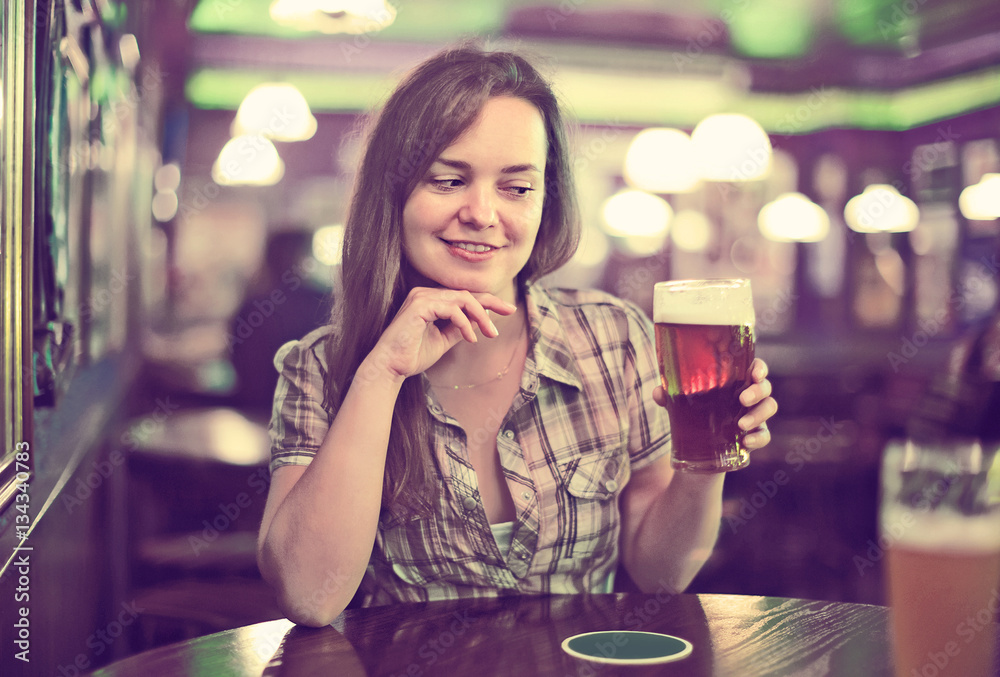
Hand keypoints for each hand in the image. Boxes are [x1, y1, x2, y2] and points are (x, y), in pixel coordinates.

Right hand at [364, 287, 516, 382]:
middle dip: (491, 302)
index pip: (464, 297)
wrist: (391, 367)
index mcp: (430, 301)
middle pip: (466, 293)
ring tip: (491, 333)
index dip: (487, 302)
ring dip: (480, 316)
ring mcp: (422, 297)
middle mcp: (425, 294)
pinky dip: (465, 322)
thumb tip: (480, 323)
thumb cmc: (412, 355)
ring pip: (462, 298)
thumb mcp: (443, 341)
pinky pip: (452, 308)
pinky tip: (471, 337)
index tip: (507, 310)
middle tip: (510, 311)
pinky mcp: (420, 305)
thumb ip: (459, 329)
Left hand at [651, 357, 776, 449]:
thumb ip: (669, 395)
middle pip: (765, 387)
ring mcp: (755, 416)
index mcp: (734, 381)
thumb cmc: (693, 414)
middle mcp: (749, 396)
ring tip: (741, 424)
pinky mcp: (755, 436)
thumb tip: (659, 393)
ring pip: (769, 408)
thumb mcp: (679, 403)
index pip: (754, 368)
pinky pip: (765, 435)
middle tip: (742, 399)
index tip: (755, 372)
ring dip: (759, 415)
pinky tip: (746, 441)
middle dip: (758, 391)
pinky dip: (759, 438)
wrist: (697, 448)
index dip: (759, 367)